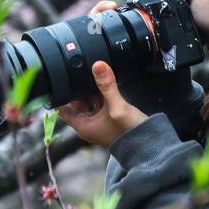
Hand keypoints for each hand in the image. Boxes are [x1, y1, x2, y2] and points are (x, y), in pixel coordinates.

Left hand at [56, 1, 148, 148]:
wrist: (148, 143)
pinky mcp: (110, 115)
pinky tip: (103, 81)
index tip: (59, 81)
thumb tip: (98, 65)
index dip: (61, 95)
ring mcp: (100, 119)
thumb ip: (107, 86)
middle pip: (77, 101)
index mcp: (83, 125)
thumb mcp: (116, 106)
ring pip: (89, 99)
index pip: (64, 109)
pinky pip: (101, 100)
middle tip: (78, 71)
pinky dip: (101, 92)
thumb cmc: (129, 132)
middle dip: (78, 88)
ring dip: (90, 89)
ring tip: (90, 73)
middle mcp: (89, 123)